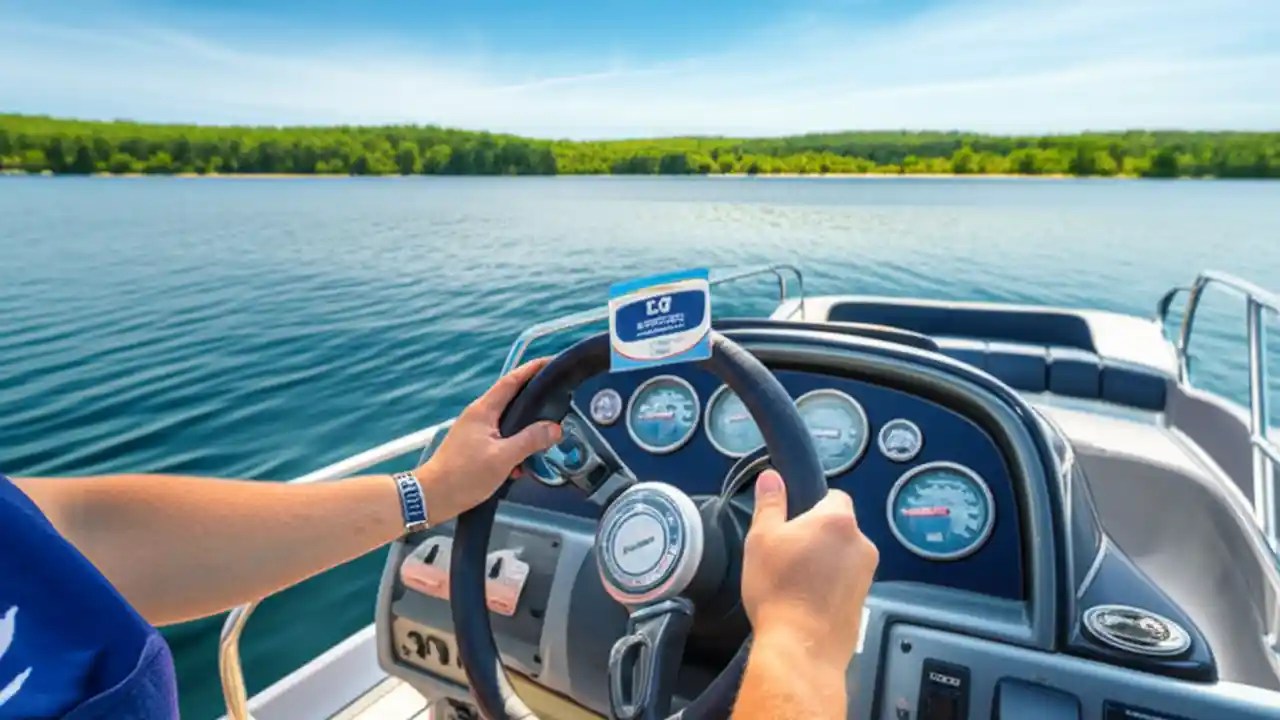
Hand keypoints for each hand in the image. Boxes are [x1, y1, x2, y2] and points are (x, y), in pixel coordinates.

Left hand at [413, 358, 562, 523]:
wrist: (432, 497)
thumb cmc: (464, 475)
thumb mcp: (504, 458)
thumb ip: (530, 440)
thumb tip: (554, 428)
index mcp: (484, 410)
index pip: (512, 381)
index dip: (532, 369)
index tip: (550, 362)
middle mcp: (478, 415)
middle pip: (511, 399)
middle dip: (534, 401)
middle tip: (556, 401)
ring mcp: (474, 431)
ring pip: (507, 423)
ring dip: (524, 431)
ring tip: (543, 441)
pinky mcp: (472, 447)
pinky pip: (500, 439)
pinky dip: (513, 449)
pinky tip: (520, 467)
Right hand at [741, 470, 878, 666]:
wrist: (800, 648)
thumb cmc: (778, 587)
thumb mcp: (762, 539)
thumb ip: (770, 504)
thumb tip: (772, 477)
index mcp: (839, 521)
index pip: (834, 496)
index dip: (812, 507)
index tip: (791, 525)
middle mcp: (862, 543)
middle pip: (839, 528)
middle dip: (818, 536)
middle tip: (788, 554)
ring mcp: (867, 575)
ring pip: (843, 556)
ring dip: (825, 561)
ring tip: (796, 581)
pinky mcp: (865, 602)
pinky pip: (846, 581)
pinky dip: (830, 585)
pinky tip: (807, 601)